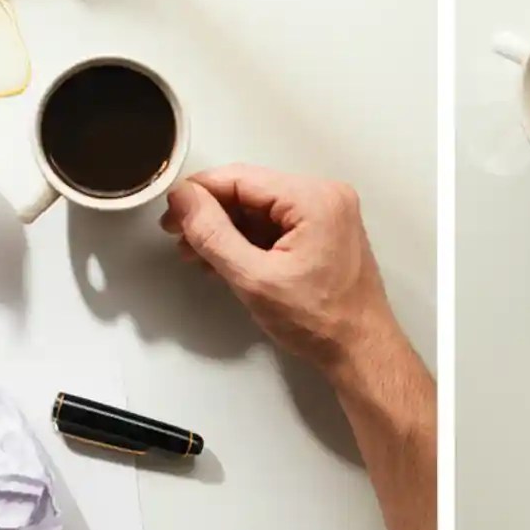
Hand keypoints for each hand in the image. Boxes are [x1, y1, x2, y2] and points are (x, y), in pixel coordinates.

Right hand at [160, 164, 401, 379]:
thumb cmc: (319, 321)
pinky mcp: (324, 232)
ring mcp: (327, 213)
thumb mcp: (254, 279)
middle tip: (178, 237)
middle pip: (251, 191)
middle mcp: (325, 196)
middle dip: (211, 215)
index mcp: (314, 199)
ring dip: (227, 230)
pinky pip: (276, 225)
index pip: (242, 178)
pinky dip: (248, 240)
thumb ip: (213, 235)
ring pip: (260, 209)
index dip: (200, 192)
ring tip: (196, 255)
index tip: (169, 212)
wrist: (360, 350)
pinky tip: (222, 260)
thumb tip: (183, 199)